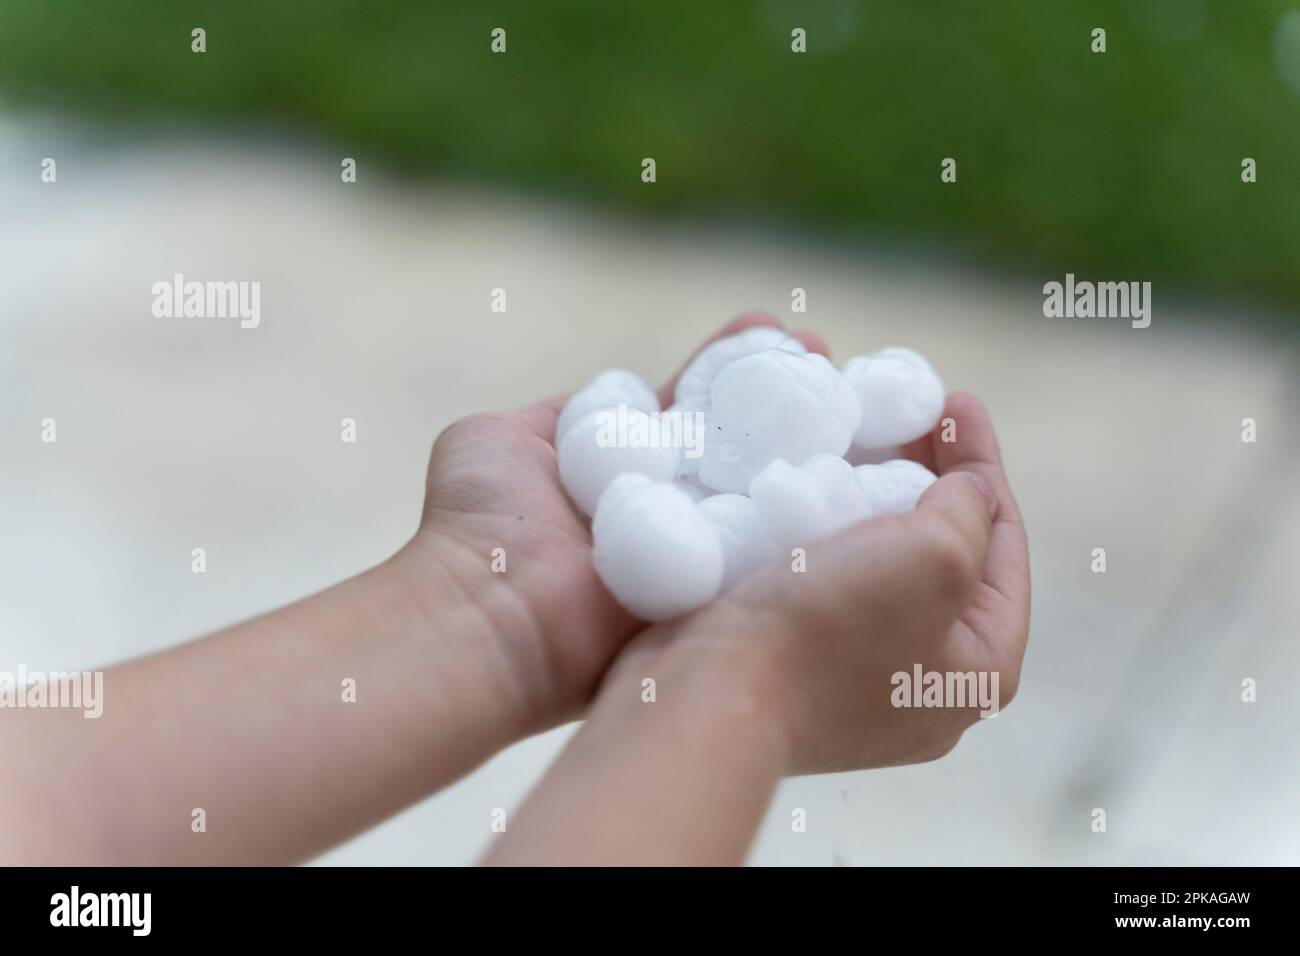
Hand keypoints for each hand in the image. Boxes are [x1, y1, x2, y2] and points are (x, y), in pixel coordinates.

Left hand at [396, 314, 828, 733]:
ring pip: (767, 482)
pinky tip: (853, 449)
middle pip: (740, 441)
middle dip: (783, 393)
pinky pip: (776, 538)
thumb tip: (612, 396)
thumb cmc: (477, 523)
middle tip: (822, 350)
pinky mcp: (723, 591)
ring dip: (808, 433)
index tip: (772, 328)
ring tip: (846, 378)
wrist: (487, 611)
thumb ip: (562, 412)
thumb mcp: (498, 439)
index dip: (732, 368)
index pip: (693, 408)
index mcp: (624, 470)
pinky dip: (814, 495)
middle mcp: (669, 509)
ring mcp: (699, 551)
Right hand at [608, 391, 1029, 774]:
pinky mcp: (785, 662)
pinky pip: (818, 576)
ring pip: (873, 561)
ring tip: (848, 435)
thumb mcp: (935, 555)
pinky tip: (798, 483)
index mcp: (977, 669)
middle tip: (900, 412)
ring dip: (863, 494)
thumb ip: (969, 510)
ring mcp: (849, 677)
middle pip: (939, 551)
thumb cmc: (826, 632)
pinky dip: (816, 525)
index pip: (1002, 546)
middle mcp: (920, 682)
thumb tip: (961, 492)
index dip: (981, 463)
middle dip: (921, 474)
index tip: (954, 400)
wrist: (702, 696)